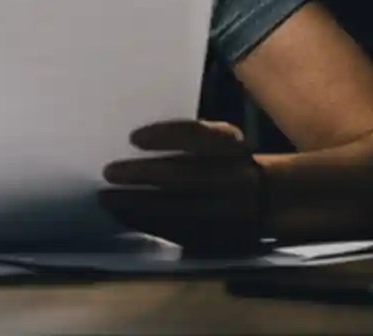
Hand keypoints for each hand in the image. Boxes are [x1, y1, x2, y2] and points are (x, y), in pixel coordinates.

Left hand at [101, 120, 265, 253]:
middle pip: (185, 174)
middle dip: (143, 174)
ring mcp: (231, 210)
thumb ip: (187, 139)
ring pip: (178, 208)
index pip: (199, 136)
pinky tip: (123, 216)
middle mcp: (236, 176)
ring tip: (106, 198)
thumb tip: (131, 140)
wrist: (266, 199)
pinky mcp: (220, 238)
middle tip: (109, 171)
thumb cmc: (223, 160)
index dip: (166, 135)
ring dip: (137, 204)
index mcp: (233, 145)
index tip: (133, 138)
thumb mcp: (218, 142)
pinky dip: (147, 224)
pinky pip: (178, 232)